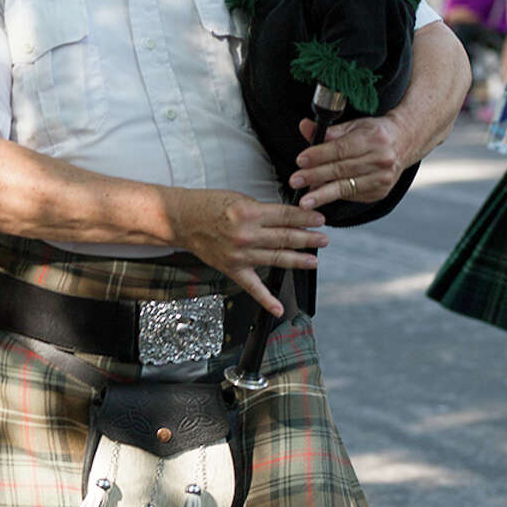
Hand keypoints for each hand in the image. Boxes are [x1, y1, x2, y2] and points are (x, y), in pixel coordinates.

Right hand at [169, 188, 328, 316]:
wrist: (182, 220)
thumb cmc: (209, 206)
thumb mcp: (240, 199)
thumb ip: (264, 211)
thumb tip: (290, 218)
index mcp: (249, 213)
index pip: (286, 216)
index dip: (306, 218)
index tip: (320, 219)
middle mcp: (246, 235)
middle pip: (285, 238)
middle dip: (308, 239)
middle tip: (324, 239)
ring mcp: (239, 255)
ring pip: (276, 259)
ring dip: (297, 260)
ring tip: (313, 260)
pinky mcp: (232, 269)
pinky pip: (252, 287)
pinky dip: (266, 300)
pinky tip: (279, 308)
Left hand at [289, 115, 406, 211]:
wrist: (405, 142)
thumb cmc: (374, 133)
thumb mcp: (354, 126)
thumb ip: (328, 130)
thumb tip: (304, 127)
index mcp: (374, 139)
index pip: (341, 149)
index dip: (319, 155)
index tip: (300, 160)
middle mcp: (381, 159)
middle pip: (342, 170)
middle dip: (315, 176)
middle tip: (295, 181)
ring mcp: (382, 178)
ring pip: (346, 187)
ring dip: (322, 194)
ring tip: (305, 201)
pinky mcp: (380, 192)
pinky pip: (352, 195)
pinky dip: (334, 196)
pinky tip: (320, 197)